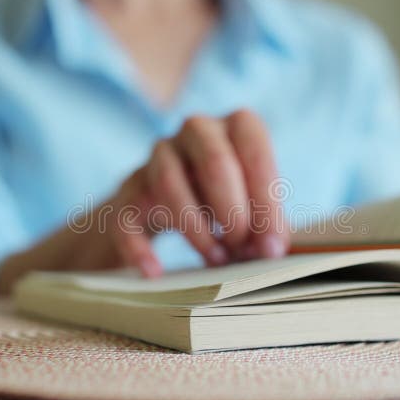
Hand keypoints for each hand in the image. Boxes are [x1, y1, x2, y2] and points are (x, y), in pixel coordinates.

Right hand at [0, 110, 288, 292]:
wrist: (166, 203)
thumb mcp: (253, 204)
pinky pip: (127, 215)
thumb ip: (267, 223)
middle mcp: (196, 130)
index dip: (266, 199)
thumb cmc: (224, 200)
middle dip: (232, 212)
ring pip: (169, 183)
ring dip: (196, 229)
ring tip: (215, 260)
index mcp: (235, 126)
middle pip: (214, 160)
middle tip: (241, 249)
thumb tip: (271, 249)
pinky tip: (154, 272)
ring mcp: (157, 156)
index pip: (254, 148)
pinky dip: (139, 248)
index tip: (271, 244)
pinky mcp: (128, 189)